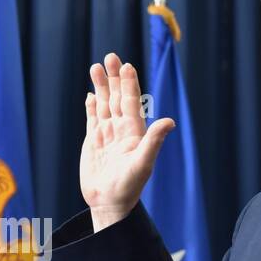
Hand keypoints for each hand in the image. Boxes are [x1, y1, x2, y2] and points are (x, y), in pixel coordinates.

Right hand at [80, 52, 173, 230]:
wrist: (109, 203)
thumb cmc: (129, 187)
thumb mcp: (143, 163)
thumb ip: (154, 141)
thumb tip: (170, 121)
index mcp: (134, 132)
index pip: (131, 102)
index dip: (129, 84)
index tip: (127, 66)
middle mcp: (121, 130)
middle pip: (117, 98)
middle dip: (113, 78)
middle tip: (110, 57)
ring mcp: (106, 136)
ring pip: (104, 105)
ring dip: (101, 87)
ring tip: (95, 67)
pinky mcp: (93, 143)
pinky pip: (92, 119)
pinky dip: (92, 107)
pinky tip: (90, 95)